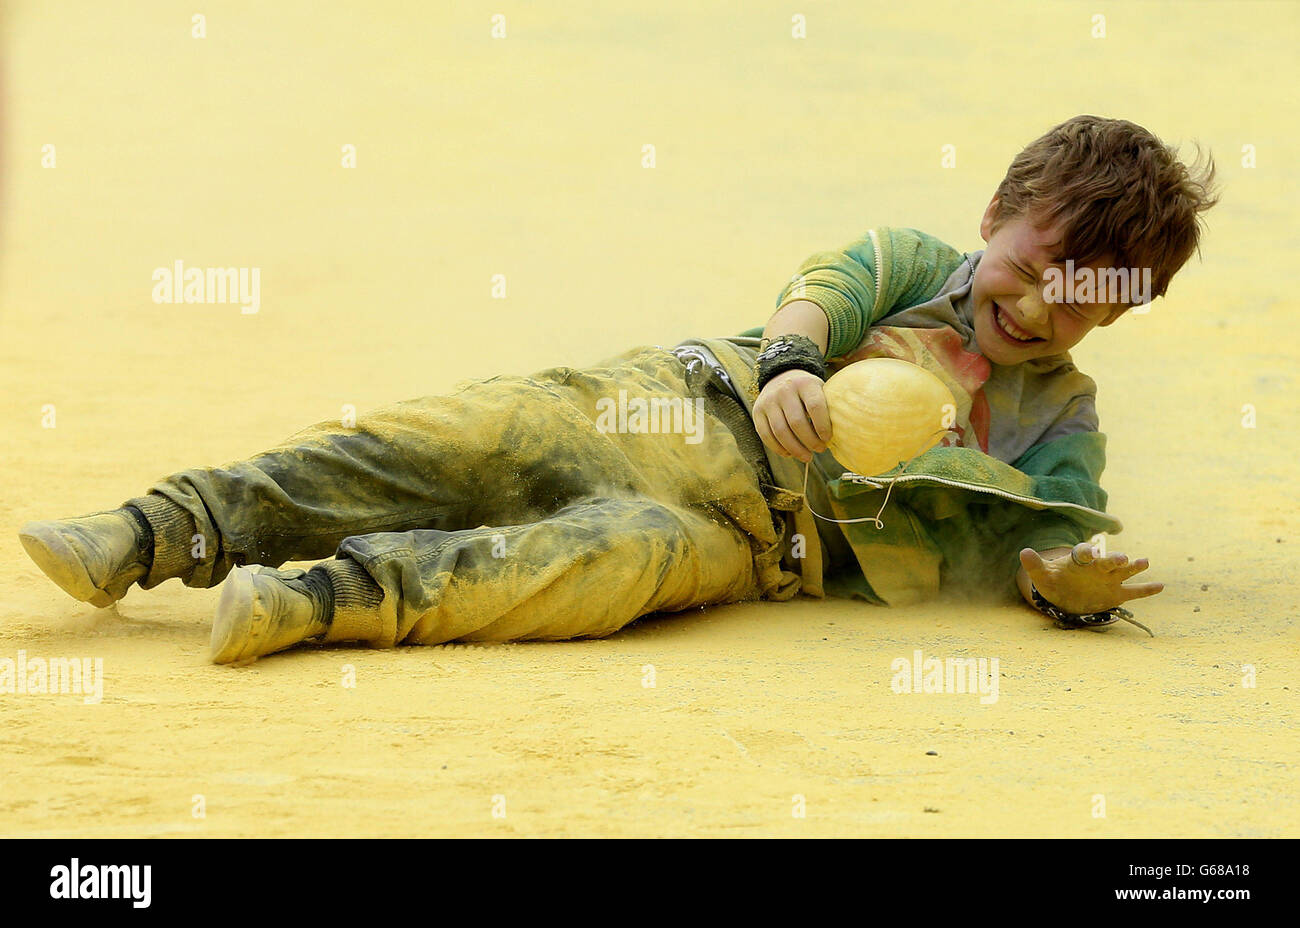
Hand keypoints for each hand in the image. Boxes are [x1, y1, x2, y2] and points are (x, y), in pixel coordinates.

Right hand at [753, 369, 831, 463]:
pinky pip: (766, 435)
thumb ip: (827, 408)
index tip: (828, 439)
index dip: (822, 426)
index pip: (815, 406)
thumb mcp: (819, 390)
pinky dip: (778, 448)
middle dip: (810, 441)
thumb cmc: (807, 391)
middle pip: (796, 422)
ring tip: (807, 457)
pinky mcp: (757, 412)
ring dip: (795, 449)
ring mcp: (768, 401)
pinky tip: (790, 454)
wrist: (781, 377)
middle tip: (819, 450)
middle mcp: (784, 390)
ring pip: (780, 431)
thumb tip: (838, 437)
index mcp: (805, 383)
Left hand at [1019, 542, 1163, 614]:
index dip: (1087, 552)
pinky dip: (1146, 590)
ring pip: (1124, 572)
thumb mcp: (1042, 575)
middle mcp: (1097, 567)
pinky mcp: (1117, 593)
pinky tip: (1160, 586)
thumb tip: (1023, 552)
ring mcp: (1109, 579)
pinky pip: (1134, 591)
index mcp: (1079, 560)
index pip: (1083, 553)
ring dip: (1134, 568)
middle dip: (1114, 559)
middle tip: (1123, 557)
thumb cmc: (1054, 581)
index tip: (1090, 552)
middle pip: (1107, 560)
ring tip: (1144, 562)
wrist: (1065, 595)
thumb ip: (1035, 565)